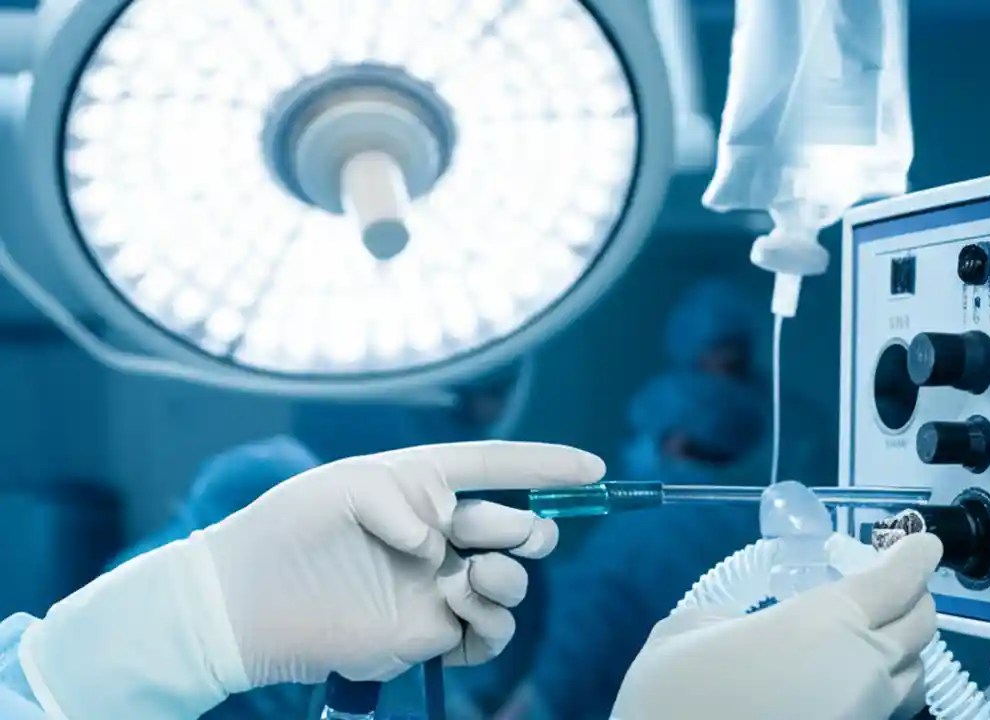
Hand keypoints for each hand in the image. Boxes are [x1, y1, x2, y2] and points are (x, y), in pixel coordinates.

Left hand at [19, 441, 603, 719]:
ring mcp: (438, 587)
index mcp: (424, 485)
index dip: (547, 466)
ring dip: (509, 576)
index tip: (593, 469)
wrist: (246, 602)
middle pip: (517, 528)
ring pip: (511, 583)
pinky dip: (489, 621)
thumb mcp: (345, 486)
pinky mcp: (430, 634)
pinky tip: (456, 607)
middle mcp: (440, 535)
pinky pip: (488, 632)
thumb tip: (441, 544)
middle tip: (513, 534)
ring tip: (473, 577)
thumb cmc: (289, 529)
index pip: (498, 469)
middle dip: (530, 529)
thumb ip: (406, 498)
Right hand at [611, 533, 942, 719]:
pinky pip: (884, 714)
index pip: (897, 581)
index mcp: (824, 623)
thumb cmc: (673, 699)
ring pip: (912, 679)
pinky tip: (841, 688)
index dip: (916, 557)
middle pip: (920, 628)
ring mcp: (864, 718)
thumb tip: (741, 626)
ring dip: (901, 653)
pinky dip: (878, 694)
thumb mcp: (688, 632)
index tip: (924, 545)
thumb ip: (729, 617)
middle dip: (914, 600)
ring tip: (871, 642)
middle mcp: (861, 670)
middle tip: (893, 589)